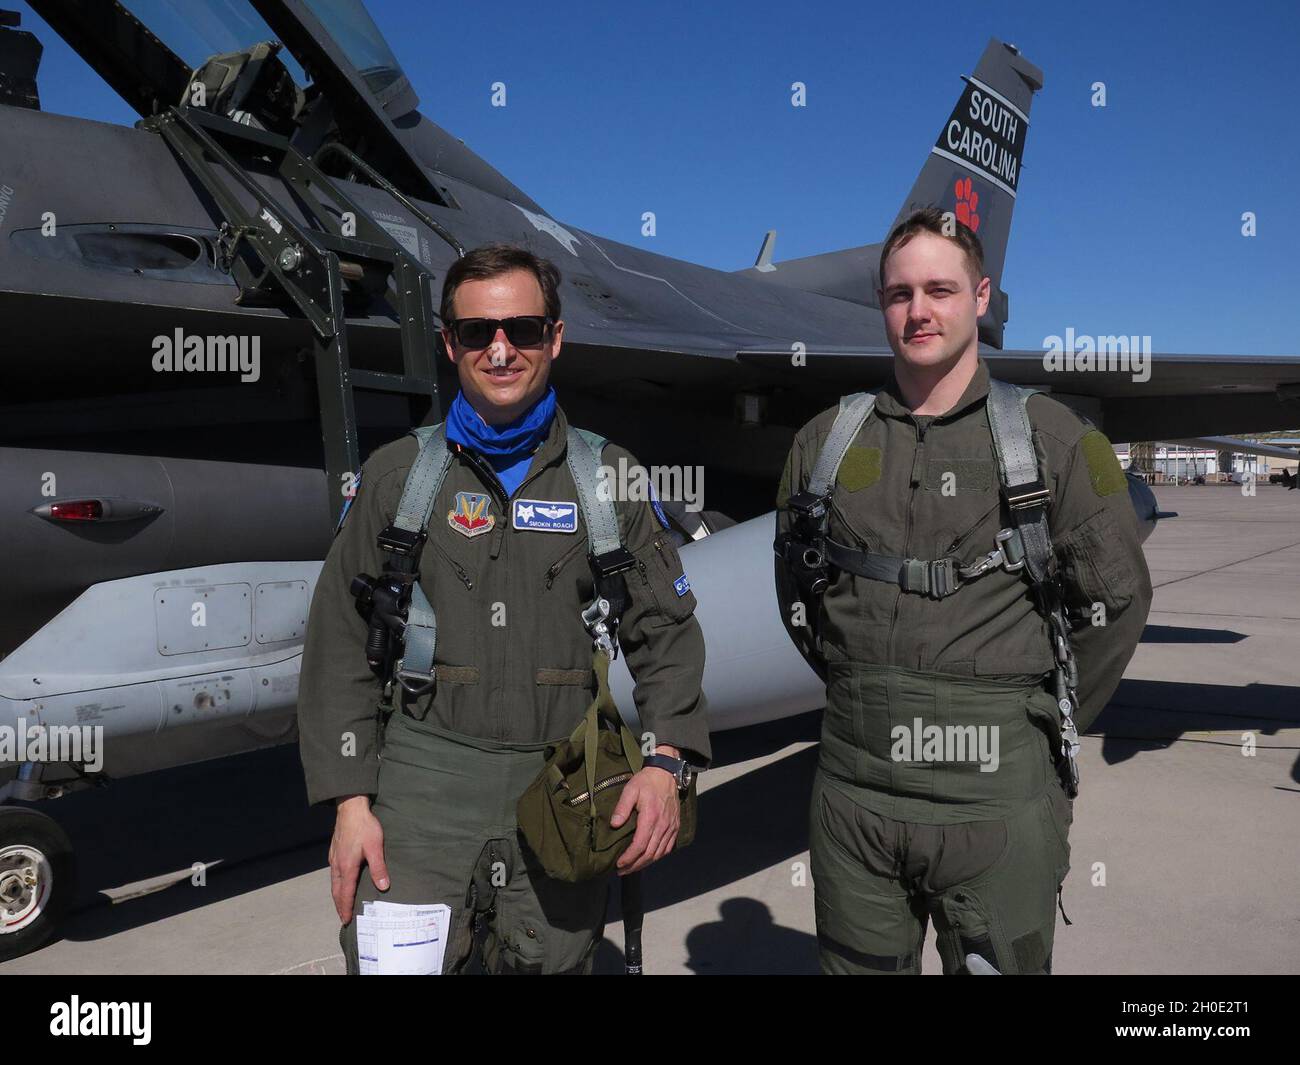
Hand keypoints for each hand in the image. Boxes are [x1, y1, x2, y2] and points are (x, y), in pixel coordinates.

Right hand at [330, 794, 387, 923]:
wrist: (350, 808)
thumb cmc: (364, 827)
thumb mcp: (375, 847)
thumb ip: (378, 868)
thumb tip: (383, 887)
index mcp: (347, 866)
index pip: (345, 893)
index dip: (346, 908)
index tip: (347, 920)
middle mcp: (337, 865)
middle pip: (336, 891)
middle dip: (339, 905)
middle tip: (343, 918)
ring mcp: (334, 858)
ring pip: (333, 882)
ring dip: (337, 895)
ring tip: (342, 905)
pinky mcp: (334, 851)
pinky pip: (334, 873)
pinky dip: (336, 884)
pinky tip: (341, 883)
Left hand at [610, 747, 680, 875]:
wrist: (666, 773)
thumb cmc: (646, 781)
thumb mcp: (630, 789)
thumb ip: (622, 808)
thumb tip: (614, 824)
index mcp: (651, 817)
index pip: (640, 846)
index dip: (629, 858)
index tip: (618, 864)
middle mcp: (663, 826)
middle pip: (649, 854)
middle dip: (634, 865)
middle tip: (621, 871)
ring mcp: (671, 827)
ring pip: (659, 854)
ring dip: (645, 864)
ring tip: (632, 868)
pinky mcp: (675, 827)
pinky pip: (667, 848)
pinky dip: (657, 857)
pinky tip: (648, 859)